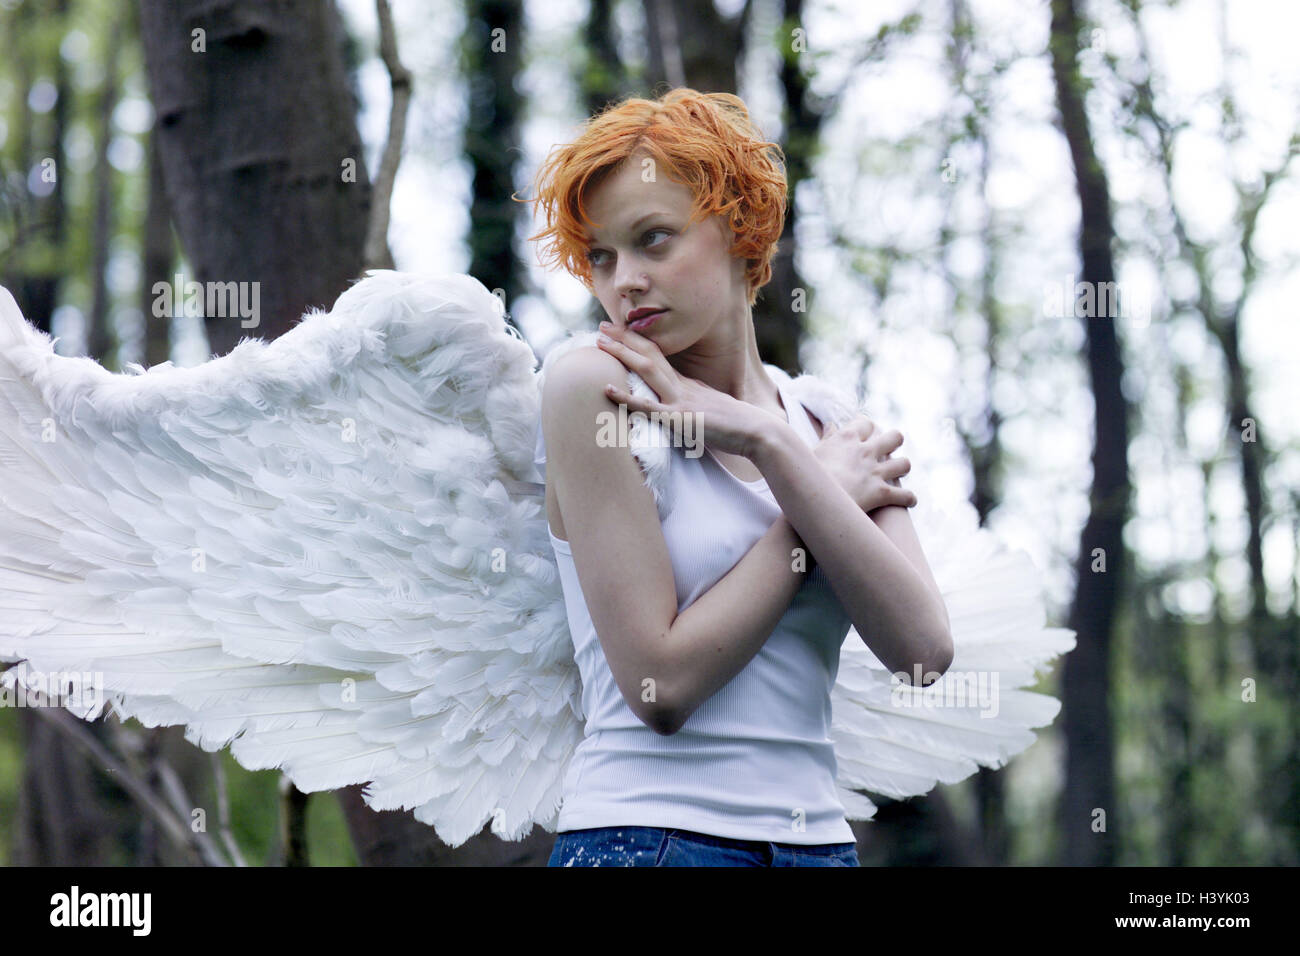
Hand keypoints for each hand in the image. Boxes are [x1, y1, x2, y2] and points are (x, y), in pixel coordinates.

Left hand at [595, 323, 780, 459]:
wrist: (756, 432)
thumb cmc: (737, 424)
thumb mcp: (710, 406)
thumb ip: (693, 399)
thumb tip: (681, 395)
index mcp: (687, 384)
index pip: (658, 356)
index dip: (638, 342)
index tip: (620, 331)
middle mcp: (681, 386)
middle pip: (649, 354)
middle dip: (624, 338)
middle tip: (602, 326)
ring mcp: (680, 400)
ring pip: (646, 369)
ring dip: (622, 353)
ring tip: (600, 341)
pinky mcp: (679, 419)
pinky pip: (648, 407)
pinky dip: (626, 398)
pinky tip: (607, 388)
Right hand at [811, 415, 916, 512]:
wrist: (809, 499)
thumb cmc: (803, 476)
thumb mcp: (812, 452)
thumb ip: (826, 438)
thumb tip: (830, 425)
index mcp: (847, 438)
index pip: (865, 423)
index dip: (867, 427)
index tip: (865, 433)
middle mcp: (866, 452)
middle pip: (894, 437)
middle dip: (894, 443)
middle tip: (887, 451)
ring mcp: (875, 472)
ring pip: (904, 464)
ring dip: (902, 469)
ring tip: (896, 474)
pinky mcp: (880, 493)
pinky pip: (904, 495)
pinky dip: (908, 498)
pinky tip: (908, 501)